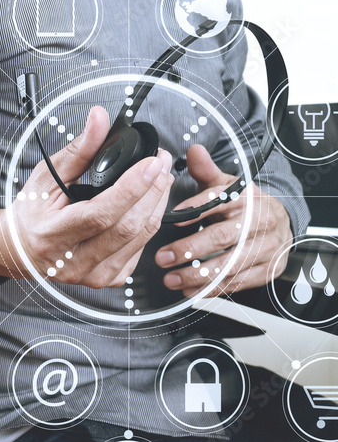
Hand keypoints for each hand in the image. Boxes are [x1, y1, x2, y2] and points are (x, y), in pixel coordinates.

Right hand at [0, 107, 173, 287]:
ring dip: (157, 203)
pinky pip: (140, 250)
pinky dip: (149, 223)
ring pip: (141, 238)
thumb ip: (78, 149)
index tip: (152, 163)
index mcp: (52, 235)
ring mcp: (93, 274)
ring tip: (159, 178)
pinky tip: (147, 205)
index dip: (131, 188)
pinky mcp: (108, 279)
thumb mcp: (46, 176)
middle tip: (161, 163)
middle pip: (128, 226)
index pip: (100, 213)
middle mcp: (73, 261)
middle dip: (153, 190)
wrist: (19, 249)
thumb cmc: (31, 213)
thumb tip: (99, 119)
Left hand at [155, 145, 291, 296]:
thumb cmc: (244, 204)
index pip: (220, 202)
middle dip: (188, 250)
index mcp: (247, 198)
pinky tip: (191, 290)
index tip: (173, 219)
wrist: (280, 221)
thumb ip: (206, 171)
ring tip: (171, 279)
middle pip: (222, 237)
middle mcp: (259, 222)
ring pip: (230, 264)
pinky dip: (212, 289)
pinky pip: (238, 282)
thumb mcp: (227, 184)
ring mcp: (266, 248)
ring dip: (197, 275)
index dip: (196, 210)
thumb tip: (193, 151)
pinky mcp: (268, 269)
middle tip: (162, 257)